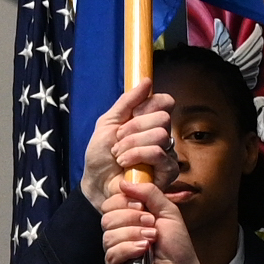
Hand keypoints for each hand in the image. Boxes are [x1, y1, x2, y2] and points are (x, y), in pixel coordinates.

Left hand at [81, 81, 176, 204]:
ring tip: (119, 156)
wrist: (95, 182)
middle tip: (118, 141)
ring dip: (131, 145)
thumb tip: (146, 81)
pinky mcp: (168, 173)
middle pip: (162, 118)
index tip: (130, 116)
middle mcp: (162, 136)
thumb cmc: (100, 156)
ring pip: (160, 135)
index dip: (148, 105)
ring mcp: (167, 154)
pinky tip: (126, 165)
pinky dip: (137, 156)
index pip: (165, 102)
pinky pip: (159, 154)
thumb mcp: (108, 122)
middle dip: (133, 129)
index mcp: (149, 121)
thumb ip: (127, 101)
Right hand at [101, 180, 203, 263]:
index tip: (143, 208)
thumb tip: (124, 182)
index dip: (125, 202)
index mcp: (129, 217)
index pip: (111, 203)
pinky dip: (129, 248)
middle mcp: (120, 232)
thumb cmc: (176, 244)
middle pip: (107, 217)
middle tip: (151, 224)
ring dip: (134, 234)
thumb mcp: (168, 210)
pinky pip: (112, 252)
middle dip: (132, 219)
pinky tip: (144, 250)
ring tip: (151, 239)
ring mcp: (116, 249)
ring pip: (109, 235)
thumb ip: (149, 193)